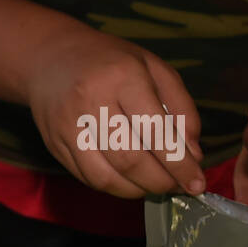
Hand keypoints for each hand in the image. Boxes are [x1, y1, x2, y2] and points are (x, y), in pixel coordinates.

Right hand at [27, 25, 204, 197]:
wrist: (50, 57)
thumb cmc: (109, 61)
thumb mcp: (154, 68)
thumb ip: (182, 108)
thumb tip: (192, 155)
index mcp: (121, 76)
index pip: (155, 131)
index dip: (179, 164)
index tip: (197, 183)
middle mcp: (90, 101)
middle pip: (130, 160)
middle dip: (161, 182)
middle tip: (178, 185)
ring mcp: (67, 125)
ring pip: (106, 177)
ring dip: (138, 190)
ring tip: (154, 183)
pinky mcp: (54, 143)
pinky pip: (88, 178)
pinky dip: (115, 187)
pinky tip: (129, 179)